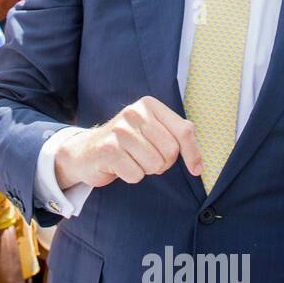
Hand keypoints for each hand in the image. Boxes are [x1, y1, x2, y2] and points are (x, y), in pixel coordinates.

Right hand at [54, 96, 201, 190]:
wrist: (85, 151)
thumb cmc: (126, 144)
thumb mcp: (150, 130)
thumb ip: (174, 136)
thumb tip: (198, 165)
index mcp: (149, 105)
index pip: (184, 131)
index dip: (193, 154)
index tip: (195, 170)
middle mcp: (134, 113)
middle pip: (171, 151)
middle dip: (163, 163)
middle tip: (147, 160)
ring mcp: (119, 130)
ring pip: (154, 165)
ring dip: (146, 170)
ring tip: (132, 161)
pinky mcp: (108, 149)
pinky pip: (136, 175)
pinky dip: (131, 176)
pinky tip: (119, 166)